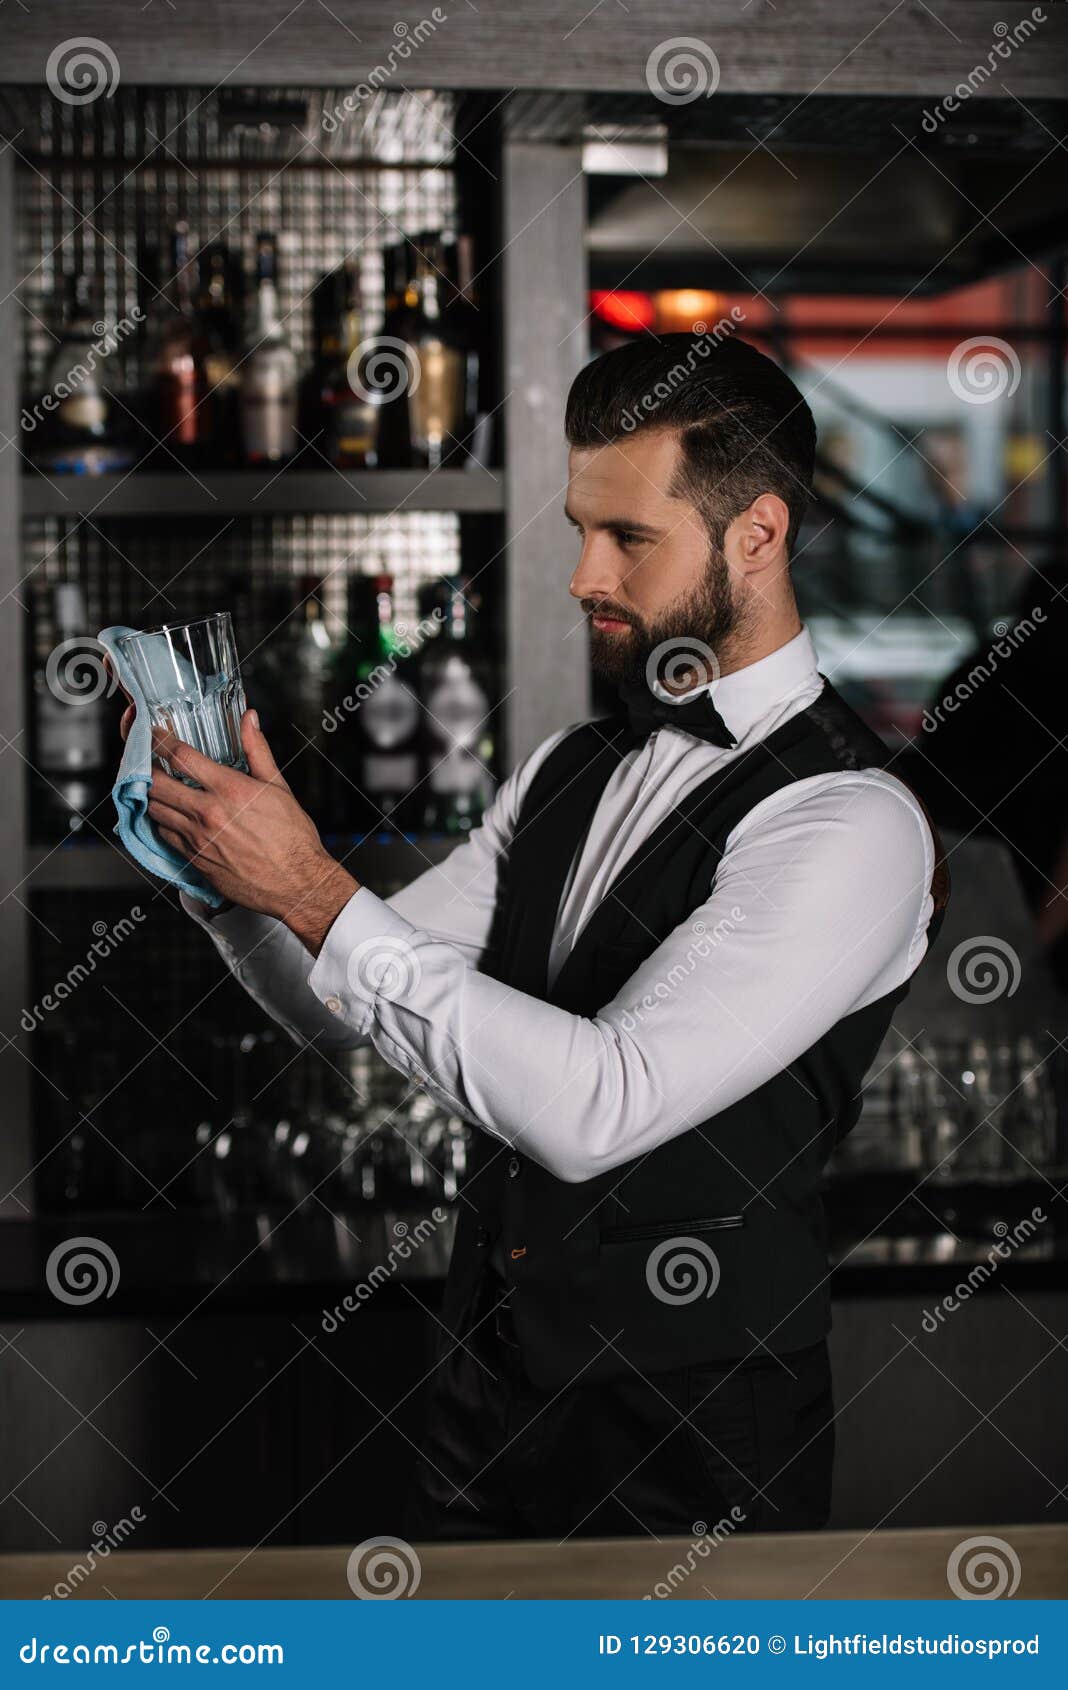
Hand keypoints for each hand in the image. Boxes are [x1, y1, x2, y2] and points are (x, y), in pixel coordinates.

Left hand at [147, 710, 359, 952]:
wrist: (296, 883)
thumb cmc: (292, 838)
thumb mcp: (278, 786)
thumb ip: (257, 749)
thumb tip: (250, 719)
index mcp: (229, 789)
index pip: (180, 756)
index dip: (159, 739)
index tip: (152, 732)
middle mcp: (208, 813)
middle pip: (156, 783)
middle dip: (146, 768)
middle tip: (148, 760)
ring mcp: (197, 838)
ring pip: (155, 809)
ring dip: (151, 795)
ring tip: (157, 786)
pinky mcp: (195, 859)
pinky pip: (164, 835)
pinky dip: (162, 821)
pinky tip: (170, 815)